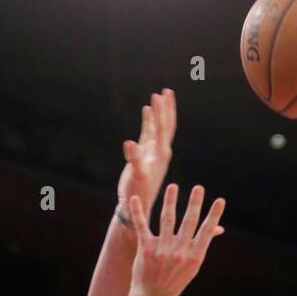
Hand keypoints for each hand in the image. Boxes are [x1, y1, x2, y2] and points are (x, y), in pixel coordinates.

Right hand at [117, 89, 175, 219]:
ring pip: (158, 128)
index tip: (160, 96)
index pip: (164, 128)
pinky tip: (146, 110)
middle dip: (166, 108)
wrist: (135, 204)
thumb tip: (129, 142)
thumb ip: (134, 159)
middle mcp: (160, 152)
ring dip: (158, 112)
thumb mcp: (136, 176)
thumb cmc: (137, 192)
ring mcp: (153, 152)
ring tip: (158, 96)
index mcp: (161, 155)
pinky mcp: (144, 154)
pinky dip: (148, 121)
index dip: (162, 112)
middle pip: (166, 125)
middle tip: (167, 90)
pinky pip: (148, 133)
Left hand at [129, 183, 224, 295]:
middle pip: (188, 222)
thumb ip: (202, 243)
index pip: (206, 232)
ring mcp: (161, 250)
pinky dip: (137, 212)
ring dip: (170, 201)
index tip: (220, 200)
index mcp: (194, 257)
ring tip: (173, 187)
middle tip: (198, 188)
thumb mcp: (192, 265)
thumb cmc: (175, 278)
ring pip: (167, 220)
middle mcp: (179, 253)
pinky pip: (141, 226)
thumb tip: (218, 228)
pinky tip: (134, 199)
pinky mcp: (145, 250)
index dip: (214, 215)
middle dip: (195, 204)